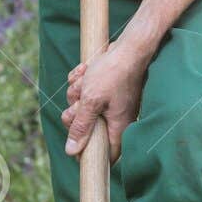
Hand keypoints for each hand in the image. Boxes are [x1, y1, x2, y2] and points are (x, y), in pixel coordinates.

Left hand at [60, 39, 149, 163]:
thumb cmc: (114, 72)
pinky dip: (83, 81)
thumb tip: (71, 151)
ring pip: (84, 106)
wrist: (130, 46)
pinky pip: (87, 91)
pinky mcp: (108, 90)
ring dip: (78, 92)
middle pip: (88, 127)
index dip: (89, 153)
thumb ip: (81, 126)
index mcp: (118, 126)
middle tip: (78, 103)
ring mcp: (113, 103)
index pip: (107, 155)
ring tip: (84, 79)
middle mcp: (118, 118)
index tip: (75, 146)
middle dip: (76, 113)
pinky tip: (86, 70)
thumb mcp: (91, 100)